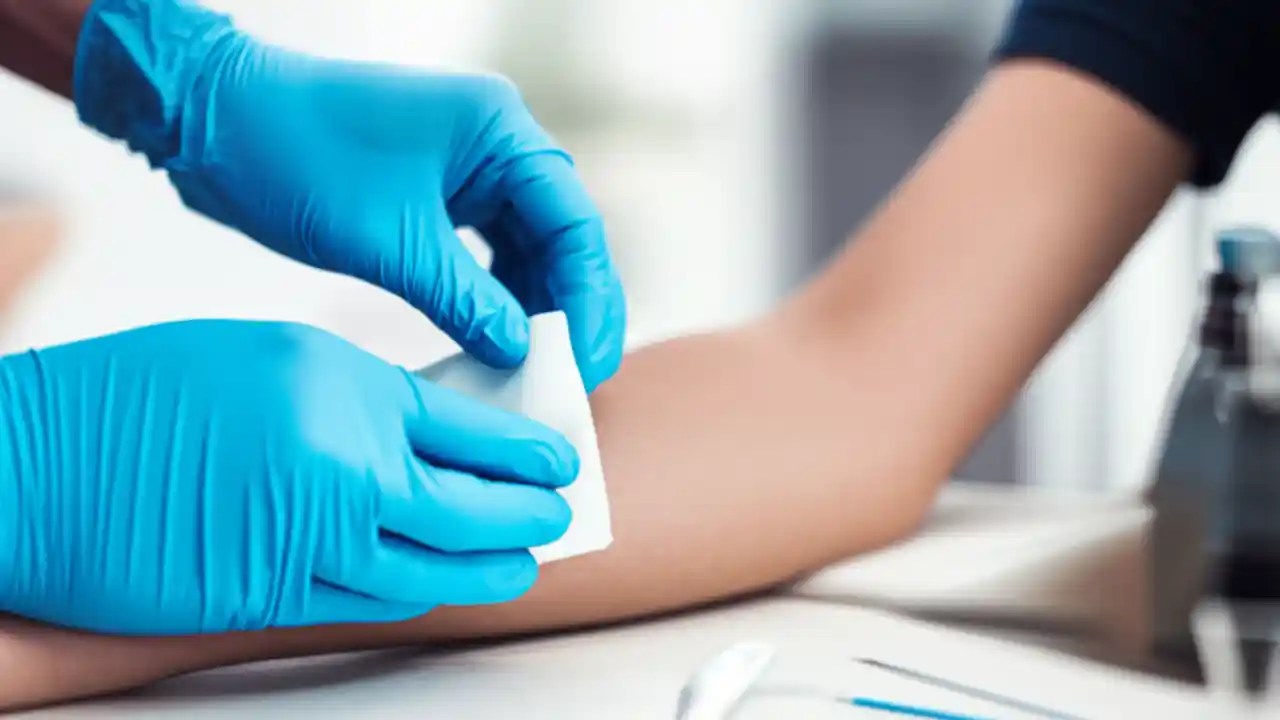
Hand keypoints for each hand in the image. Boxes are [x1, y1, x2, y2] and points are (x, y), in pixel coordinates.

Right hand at [0, 320, 576, 634]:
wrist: (38, 465)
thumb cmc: (139, 393)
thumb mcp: (264, 356)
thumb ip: (352, 395)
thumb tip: (421, 436)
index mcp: (340, 383)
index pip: (465, 424)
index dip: (523, 450)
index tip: (561, 460)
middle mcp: (338, 460)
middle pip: (466, 504)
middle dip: (525, 515)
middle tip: (559, 516)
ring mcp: (307, 535)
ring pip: (429, 567)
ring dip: (486, 570)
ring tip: (519, 565)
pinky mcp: (270, 594)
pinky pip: (368, 598)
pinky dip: (415, 592)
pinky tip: (438, 584)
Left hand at [74, 0, 625, 390]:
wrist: (213, 122)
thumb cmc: (295, 156)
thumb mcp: (390, 242)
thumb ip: (465, 301)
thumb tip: (520, 354)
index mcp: (500, 133)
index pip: (574, 224)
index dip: (590, 300)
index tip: (589, 363)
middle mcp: (497, 146)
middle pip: (562, 239)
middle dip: (569, 311)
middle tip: (574, 381)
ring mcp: (469, 169)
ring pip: (528, 252)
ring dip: (534, 310)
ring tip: (537, 374)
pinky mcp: (438, 194)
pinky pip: (487, 255)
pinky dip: (494, 300)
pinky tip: (495, 345)